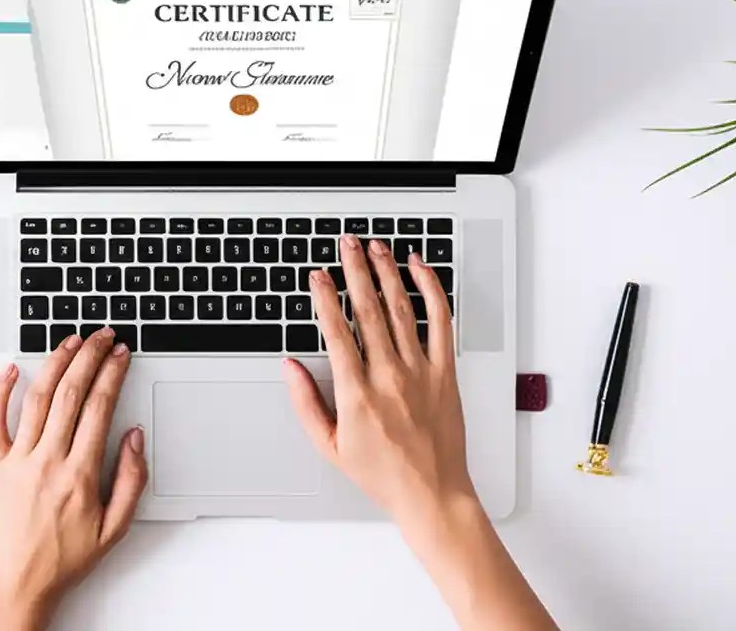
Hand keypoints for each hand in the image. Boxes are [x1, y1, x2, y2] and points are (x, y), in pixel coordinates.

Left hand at [0, 328, 146, 630]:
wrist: (18, 581)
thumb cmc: (65, 558)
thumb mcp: (116, 527)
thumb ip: (131, 479)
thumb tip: (133, 436)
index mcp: (80, 474)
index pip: (100, 408)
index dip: (113, 374)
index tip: (121, 354)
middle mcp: (48, 461)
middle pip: (71, 394)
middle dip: (89, 357)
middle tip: (101, 337)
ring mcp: (18, 461)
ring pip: (37, 399)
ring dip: (55, 364)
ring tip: (70, 342)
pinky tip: (11, 368)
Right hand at [283, 235, 472, 529]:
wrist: (431, 492)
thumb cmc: (382, 474)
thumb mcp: (329, 446)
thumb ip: (306, 403)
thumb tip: (290, 367)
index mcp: (357, 394)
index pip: (337, 332)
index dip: (325, 298)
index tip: (318, 276)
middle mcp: (389, 376)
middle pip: (369, 310)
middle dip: (355, 271)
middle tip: (347, 244)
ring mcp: (420, 371)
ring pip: (402, 309)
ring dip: (387, 272)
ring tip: (377, 247)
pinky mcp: (445, 372)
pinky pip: (441, 322)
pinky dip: (431, 291)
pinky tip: (421, 270)